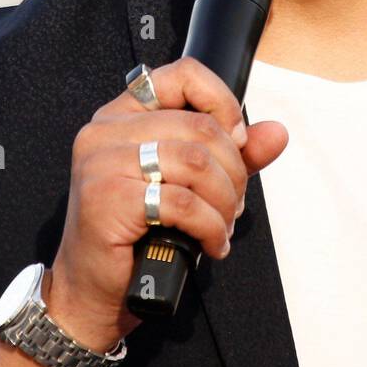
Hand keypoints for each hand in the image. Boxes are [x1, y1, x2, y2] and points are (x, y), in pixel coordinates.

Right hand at [0, 56, 286, 366]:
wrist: (90, 292)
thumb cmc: (137, 235)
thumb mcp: (191, 185)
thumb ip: (233, 155)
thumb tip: (276, 133)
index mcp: (123, 114)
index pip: (183, 74)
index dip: (222, 102)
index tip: (237, 140)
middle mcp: (106, 130)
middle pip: (200, 127)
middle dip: (234, 171)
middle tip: (233, 204)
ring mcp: (102, 162)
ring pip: (196, 163)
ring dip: (225, 202)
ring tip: (222, 225)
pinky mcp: (106, 198)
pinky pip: (183, 202)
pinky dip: (211, 226)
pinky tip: (211, 244)